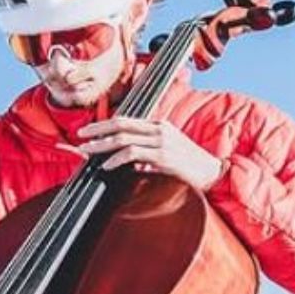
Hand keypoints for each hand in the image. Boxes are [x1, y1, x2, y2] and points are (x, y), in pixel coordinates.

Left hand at [78, 117, 223, 189]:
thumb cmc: (189, 166)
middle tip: (80, 136)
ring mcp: (161, 141)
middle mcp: (159, 129)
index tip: (88, 131)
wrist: (213, 173)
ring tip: (87, 152)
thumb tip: (127, 159)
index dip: (104, 124)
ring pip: (123, 138)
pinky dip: (116, 159)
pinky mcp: (163, 155)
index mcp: (158, 125)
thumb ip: (146, 152)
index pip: (126, 121)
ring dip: (102, 145)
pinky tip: (106, 166)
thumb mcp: (166, 154)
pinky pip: (133, 154)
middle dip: (97, 130)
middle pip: (121, 124)